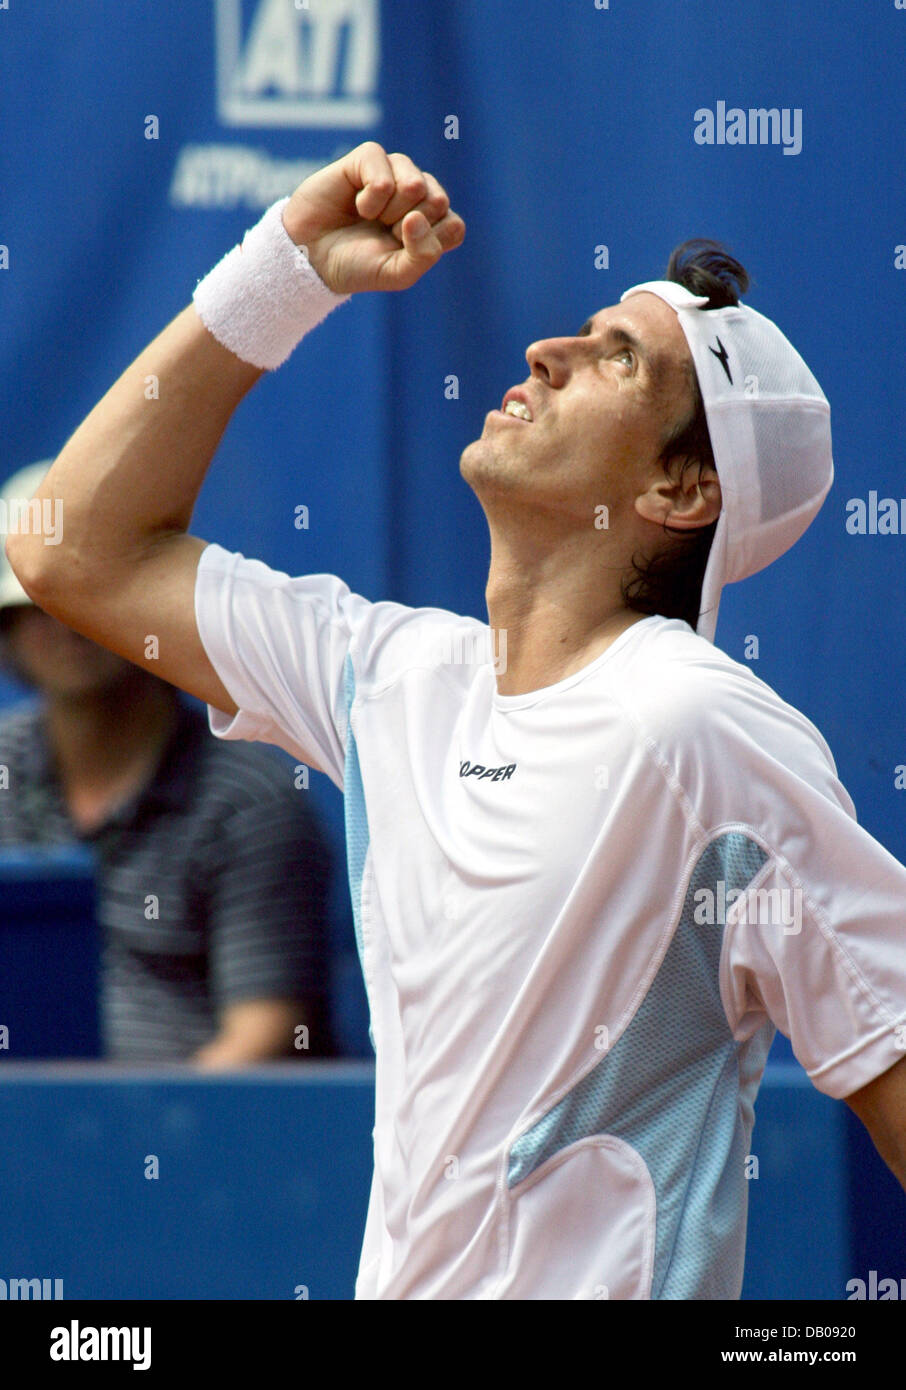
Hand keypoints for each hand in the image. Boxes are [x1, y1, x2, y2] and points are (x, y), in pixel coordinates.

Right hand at [281, 141, 464, 294]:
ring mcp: (395, 172)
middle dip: (407, 226)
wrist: (311, 255)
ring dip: (390, 211)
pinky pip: (386, 174)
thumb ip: (423, 255)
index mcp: (430, 222)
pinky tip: (358, 204)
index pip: (454, 226)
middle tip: (383, 233)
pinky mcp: (369, 158)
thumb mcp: (397, 274)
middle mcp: (417, 194)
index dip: (427, 243)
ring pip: (416, 184)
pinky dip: (371, 198)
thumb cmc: (356, 265)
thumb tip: (417, 217)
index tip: (401, 251)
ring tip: (370, 218)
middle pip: (439, 201)